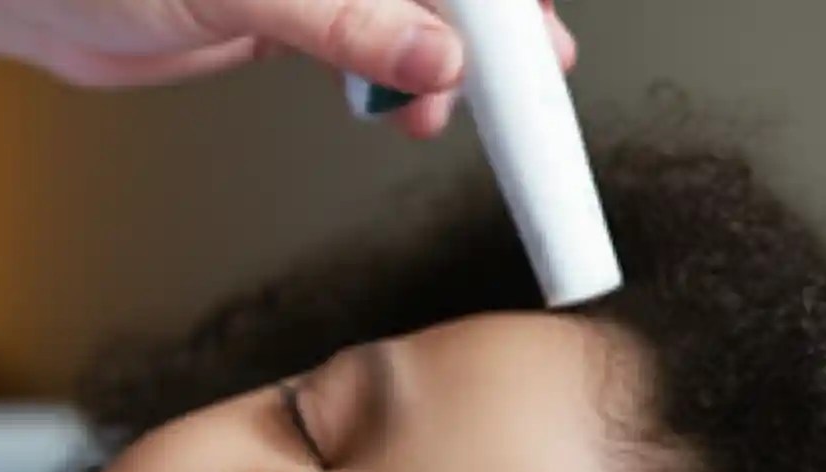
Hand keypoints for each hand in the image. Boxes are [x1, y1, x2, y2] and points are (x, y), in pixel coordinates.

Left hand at [7, 0, 576, 136]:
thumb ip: (345, 21)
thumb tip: (433, 53)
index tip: (530, 32)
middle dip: (487, 22)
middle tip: (528, 74)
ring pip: (409, 10)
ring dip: (444, 60)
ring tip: (455, 106)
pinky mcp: (296, 11)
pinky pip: (370, 41)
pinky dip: (395, 78)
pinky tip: (410, 108)